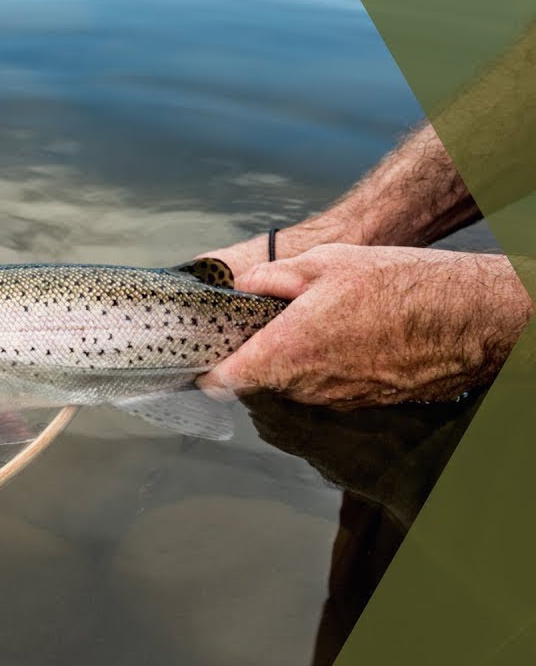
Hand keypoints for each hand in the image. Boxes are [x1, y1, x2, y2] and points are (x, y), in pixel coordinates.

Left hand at [197, 245, 532, 406]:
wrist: (469, 319)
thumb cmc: (400, 285)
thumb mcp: (325, 262)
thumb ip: (273, 279)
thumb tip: (242, 287)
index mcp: (288, 349)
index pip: (225, 380)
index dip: (205, 372)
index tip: (196, 361)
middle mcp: (307, 384)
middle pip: (257, 383)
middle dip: (252, 358)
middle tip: (255, 328)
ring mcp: (336, 399)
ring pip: (292, 387)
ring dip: (290, 364)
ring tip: (309, 326)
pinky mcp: (362, 404)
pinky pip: (326, 390)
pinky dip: (322, 371)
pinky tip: (343, 339)